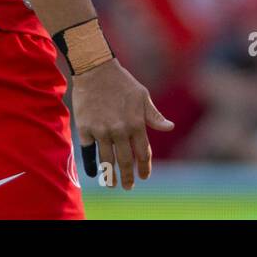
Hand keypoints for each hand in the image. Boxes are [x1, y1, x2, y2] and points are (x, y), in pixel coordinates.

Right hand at [71, 59, 173, 189]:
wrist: (95, 70)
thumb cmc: (122, 82)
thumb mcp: (143, 96)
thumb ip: (154, 116)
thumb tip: (170, 127)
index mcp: (136, 123)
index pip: (143, 153)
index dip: (144, 167)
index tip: (144, 176)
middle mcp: (120, 130)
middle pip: (125, 161)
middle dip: (128, 177)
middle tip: (128, 186)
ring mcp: (101, 130)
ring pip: (107, 160)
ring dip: (110, 176)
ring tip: (112, 184)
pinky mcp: (85, 129)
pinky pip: (89, 152)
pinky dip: (91, 165)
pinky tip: (94, 173)